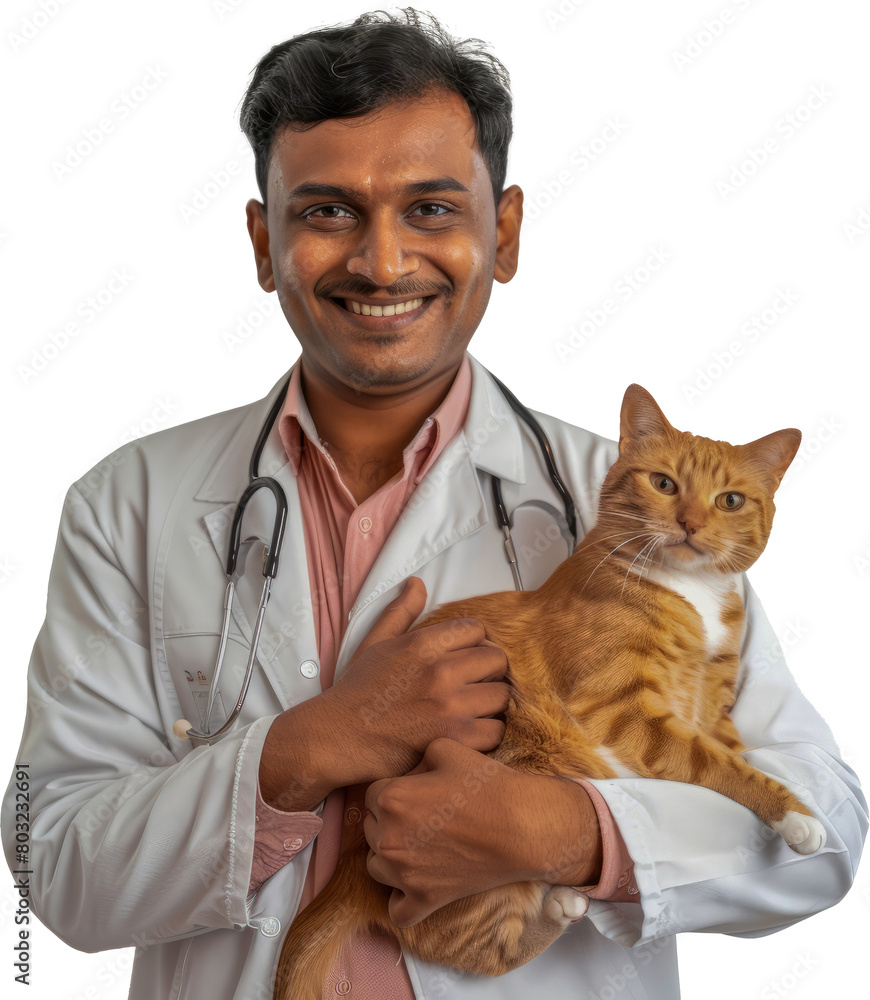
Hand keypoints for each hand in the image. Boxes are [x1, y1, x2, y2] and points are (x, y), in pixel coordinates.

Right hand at [321, 577, 509, 777]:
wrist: (336, 737)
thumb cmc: (358, 690)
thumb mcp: (377, 642)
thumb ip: (402, 611)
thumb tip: (418, 583)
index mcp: (423, 644)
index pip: (477, 629)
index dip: (475, 642)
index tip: (466, 656)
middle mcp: (440, 672)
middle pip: (497, 660)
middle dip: (489, 669)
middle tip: (474, 682)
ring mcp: (450, 707)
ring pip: (501, 696)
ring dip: (491, 702)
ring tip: (474, 707)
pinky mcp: (454, 740)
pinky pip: (496, 731)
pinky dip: (488, 732)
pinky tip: (472, 731)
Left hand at [364, 738, 602, 925]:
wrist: (522, 827)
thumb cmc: (487, 785)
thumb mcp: (446, 749)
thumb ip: (414, 757)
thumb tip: (404, 775)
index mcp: (391, 799)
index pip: (371, 794)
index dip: (393, 790)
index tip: (416, 793)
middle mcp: (390, 838)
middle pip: (370, 828)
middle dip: (389, 821)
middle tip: (423, 817)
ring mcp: (405, 874)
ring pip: (375, 866)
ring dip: (390, 857)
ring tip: (419, 845)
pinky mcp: (425, 900)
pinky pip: (397, 910)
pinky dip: (403, 899)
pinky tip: (417, 882)